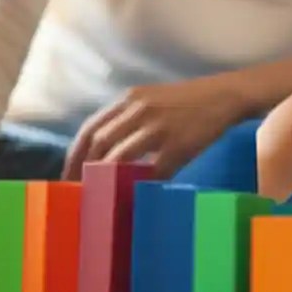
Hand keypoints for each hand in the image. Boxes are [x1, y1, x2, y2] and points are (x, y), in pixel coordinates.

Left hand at [61, 74, 248, 180]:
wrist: (224, 95)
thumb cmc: (185, 101)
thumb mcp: (151, 99)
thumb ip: (127, 118)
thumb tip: (102, 150)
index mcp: (129, 99)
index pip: (90, 128)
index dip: (75, 154)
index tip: (67, 175)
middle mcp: (139, 110)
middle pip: (99, 144)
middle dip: (84, 171)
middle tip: (79, 192)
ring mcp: (159, 127)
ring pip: (120, 158)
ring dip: (106, 180)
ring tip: (101, 197)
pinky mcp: (178, 144)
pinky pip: (153, 170)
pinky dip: (141, 184)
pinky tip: (136, 194)